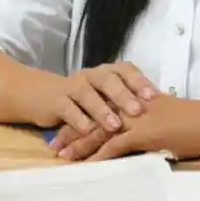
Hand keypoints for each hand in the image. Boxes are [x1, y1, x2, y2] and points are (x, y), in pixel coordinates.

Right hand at [30, 63, 159, 137]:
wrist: (41, 95)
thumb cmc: (83, 100)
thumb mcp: (105, 97)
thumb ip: (126, 101)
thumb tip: (158, 110)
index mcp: (106, 72)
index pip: (125, 70)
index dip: (139, 81)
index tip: (154, 96)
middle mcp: (91, 75)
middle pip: (108, 80)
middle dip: (124, 95)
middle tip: (138, 110)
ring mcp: (73, 86)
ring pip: (88, 94)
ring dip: (102, 110)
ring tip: (114, 125)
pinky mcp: (57, 101)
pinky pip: (68, 108)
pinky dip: (79, 119)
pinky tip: (88, 130)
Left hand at [52, 94, 199, 161]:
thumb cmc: (193, 121)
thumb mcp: (164, 114)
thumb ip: (145, 117)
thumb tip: (134, 129)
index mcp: (135, 99)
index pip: (102, 107)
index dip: (83, 119)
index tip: (66, 128)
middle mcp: (131, 105)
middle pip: (94, 117)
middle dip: (73, 132)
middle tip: (55, 144)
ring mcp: (136, 118)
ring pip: (100, 131)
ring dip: (80, 145)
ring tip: (63, 156)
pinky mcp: (143, 132)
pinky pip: (115, 146)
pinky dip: (99, 156)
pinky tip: (87, 165)